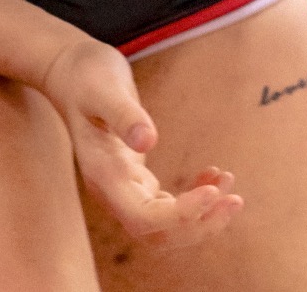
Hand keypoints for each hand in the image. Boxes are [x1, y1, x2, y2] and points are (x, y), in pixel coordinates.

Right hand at [37, 38, 242, 247]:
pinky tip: (214, 174)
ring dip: (201, 216)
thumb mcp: (103, 88)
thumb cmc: (86, 76)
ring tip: (232, 191)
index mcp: (103, 174)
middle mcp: (112, 189)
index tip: (212, 193)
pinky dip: (195, 197)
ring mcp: (123, 186)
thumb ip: (124, 115)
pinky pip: (167, 203)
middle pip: (155, 234)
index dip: (178, 215)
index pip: (142, 217)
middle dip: (198, 225)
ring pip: (163, 226)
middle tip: (235, 201)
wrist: (71, 72)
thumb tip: (148, 142)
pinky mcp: (135, 177)